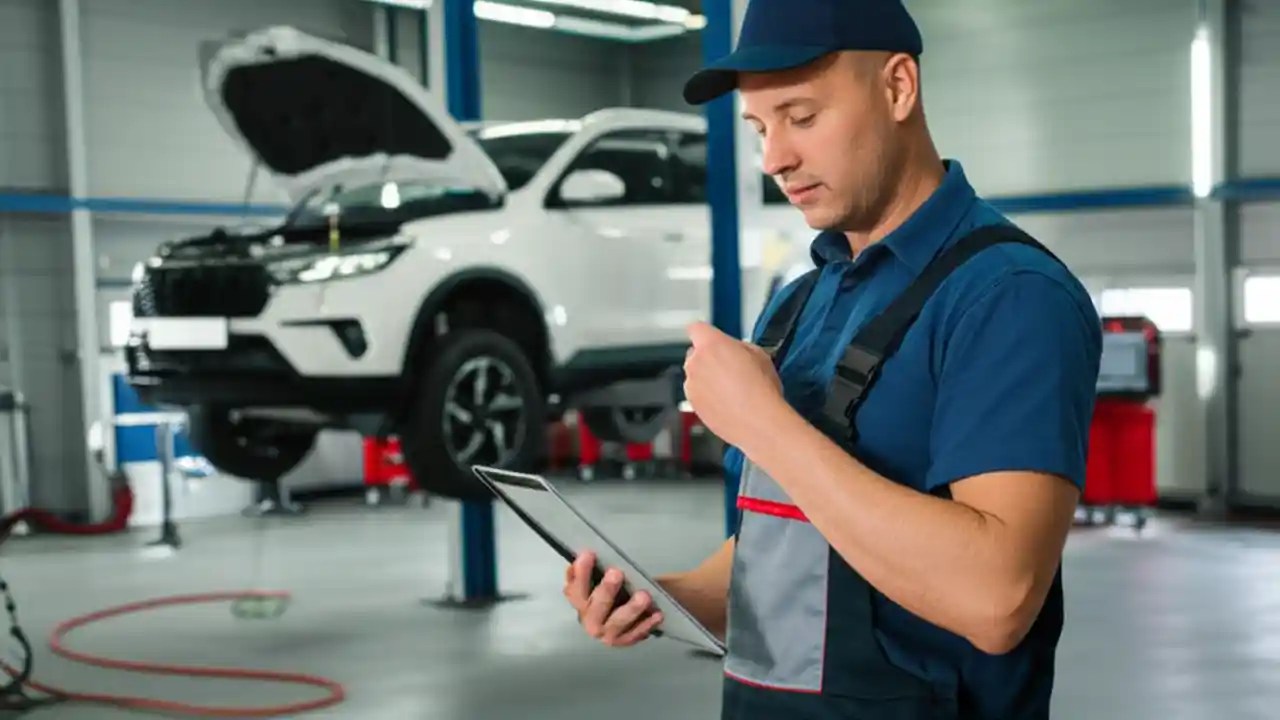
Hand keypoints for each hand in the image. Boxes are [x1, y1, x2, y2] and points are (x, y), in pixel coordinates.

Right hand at [563, 551, 663, 647]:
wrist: (624, 611)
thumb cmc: (610, 589)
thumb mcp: (598, 578)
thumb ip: (590, 570)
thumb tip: (584, 554)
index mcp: (579, 602)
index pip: (576, 588)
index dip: (580, 573)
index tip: (588, 554)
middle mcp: (590, 621)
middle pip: (596, 607)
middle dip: (606, 590)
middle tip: (616, 573)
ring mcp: (608, 634)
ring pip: (618, 622)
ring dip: (631, 609)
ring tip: (644, 596)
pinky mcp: (625, 640)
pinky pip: (637, 633)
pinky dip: (647, 623)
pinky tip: (657, 614)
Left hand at [683, 321, 785, 449]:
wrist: (758, 421)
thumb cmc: (761, 389)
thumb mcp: (759, 354)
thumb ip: (739, 347)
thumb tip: (735, 350)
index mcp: (710, 344)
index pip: (696, 328)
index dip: (705, 333)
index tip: (710, 338)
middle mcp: (695, 363)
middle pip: (695, 354)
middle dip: (709, 358)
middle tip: (731, 368)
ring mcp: (692, 386)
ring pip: (695, 376)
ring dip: (707, 379)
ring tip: (731, 389)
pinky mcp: (693, 405)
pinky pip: (697, 395)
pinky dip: (707, 397)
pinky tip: (727, 403)